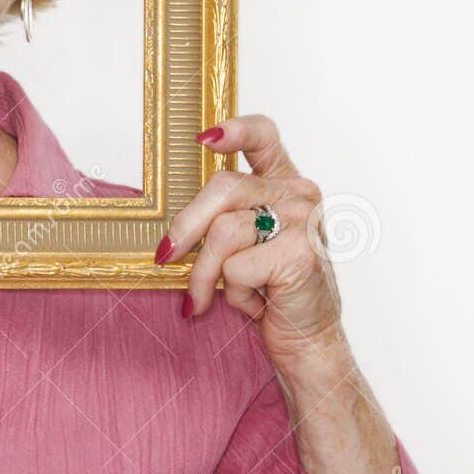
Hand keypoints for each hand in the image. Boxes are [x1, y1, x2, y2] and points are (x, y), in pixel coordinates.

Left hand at [153, 113, 344, 378]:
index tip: (204, 139)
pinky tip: (255, 306)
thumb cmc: (271, 294)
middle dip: (186, 226)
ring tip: (207, 300)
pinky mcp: (299, 254)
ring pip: (223, 231)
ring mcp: (303, 223)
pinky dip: (232, 295)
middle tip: (165, 256)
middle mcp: (300, 196)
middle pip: (223, 187)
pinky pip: (235, 267)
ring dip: (204, 275)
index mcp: (286, 186)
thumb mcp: (246, 247)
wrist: (308, 344)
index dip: (234, 130)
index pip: (264, 136)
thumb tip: (171, 227)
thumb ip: (224, 219)